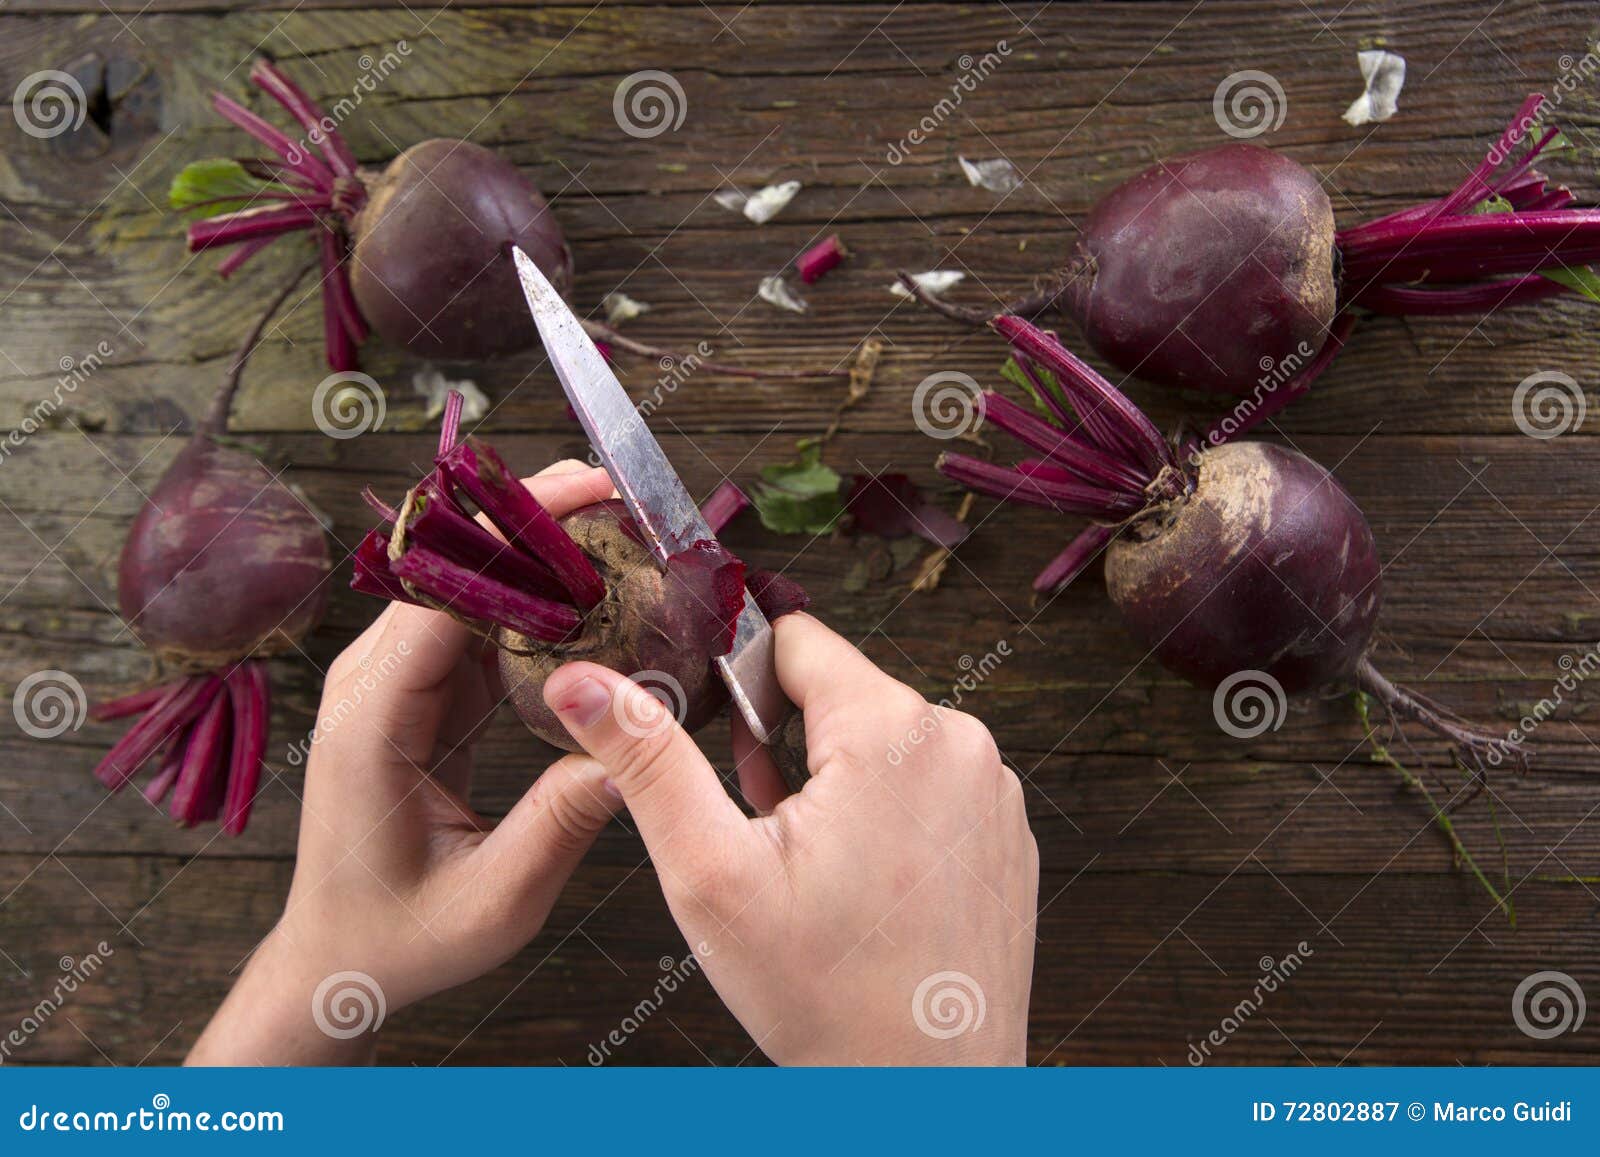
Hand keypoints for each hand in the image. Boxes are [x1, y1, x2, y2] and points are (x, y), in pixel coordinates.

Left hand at [188, 462, 621, 1064]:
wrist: (339, 956)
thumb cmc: (402, 937)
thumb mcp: (494, 899)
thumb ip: (562, 824)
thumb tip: (635, 749)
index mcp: (372, 722)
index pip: (440, 590)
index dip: (515, 531)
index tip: (589, 492)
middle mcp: (370, 683)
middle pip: (452, 566)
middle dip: (537, 520)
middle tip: (624, 499)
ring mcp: (391, 681)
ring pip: (468, 584)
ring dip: (540, 553)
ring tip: (622, 531)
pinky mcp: (418, 691)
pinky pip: (479, 621)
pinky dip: (536, 599)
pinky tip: (594, 592)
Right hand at [542, 613, 1037, 1065]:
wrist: (924, 1095)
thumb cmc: (827, 997)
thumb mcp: (711, 873)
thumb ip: (647, 759)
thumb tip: (584, 682)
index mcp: (893, 731)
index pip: (796, 639)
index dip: (740, 681)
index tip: (718, 739)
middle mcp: (961, 742)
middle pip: (840, 691)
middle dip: (785, 741)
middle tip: (756, 824)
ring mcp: (992, 789)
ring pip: (884, 740)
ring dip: (833, 779)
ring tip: (804, 861)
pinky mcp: (1004, 832)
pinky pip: (929, 785)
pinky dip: (886, 813)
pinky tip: (857, 880)